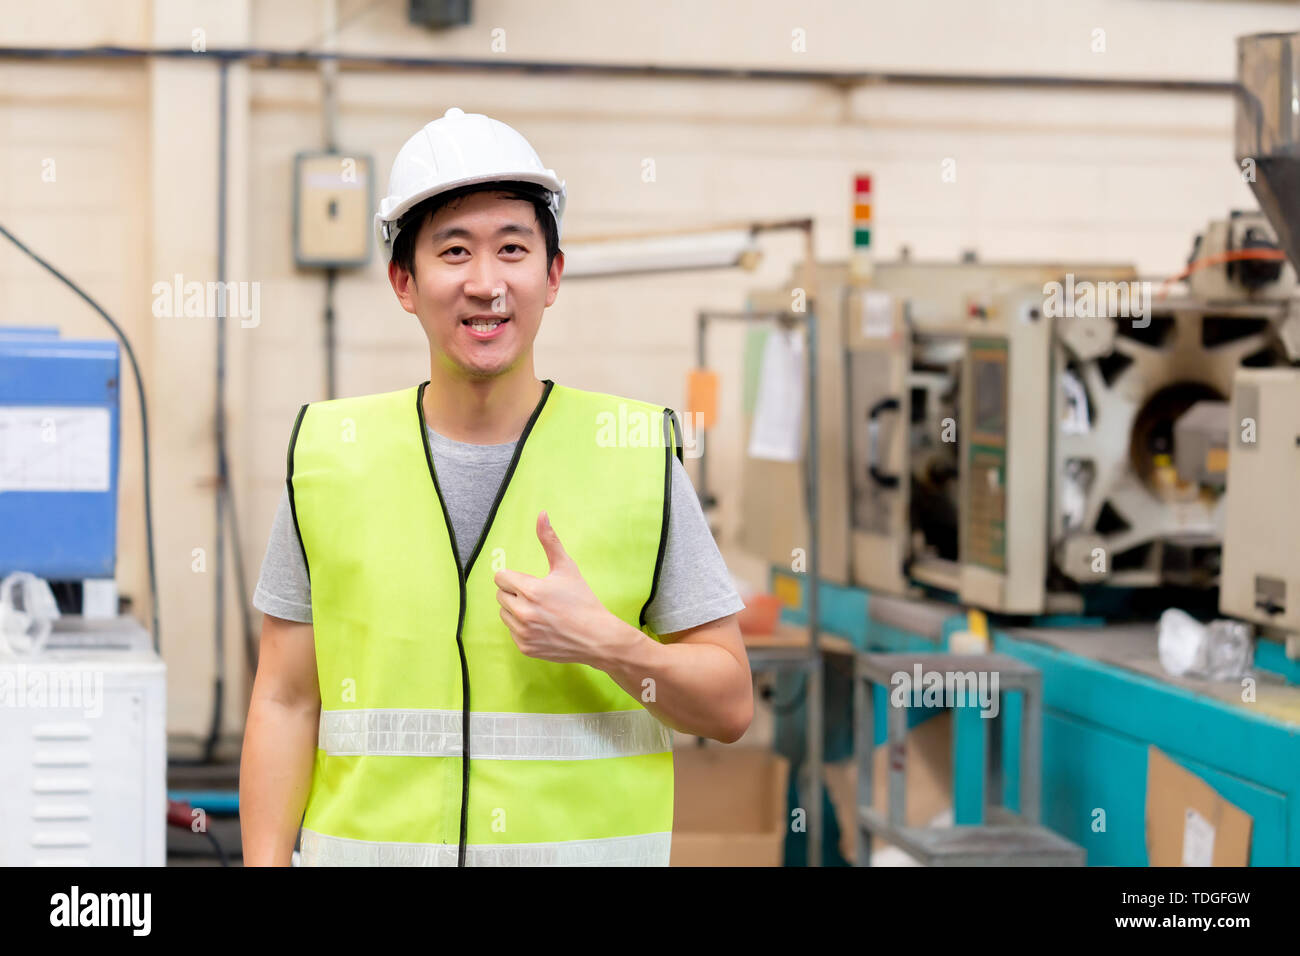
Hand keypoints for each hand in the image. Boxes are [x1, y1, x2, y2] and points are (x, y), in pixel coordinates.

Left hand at [494, 511, 635, 666]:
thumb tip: (541, 514)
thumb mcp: (567, 567)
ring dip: (516, 609)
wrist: (596, 637)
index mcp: (531, 590)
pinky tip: (542, 625)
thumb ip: (550, 540)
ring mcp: (523, 632)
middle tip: (537, 596)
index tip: (529, 581)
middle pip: (500, 595)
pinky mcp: (525, 647)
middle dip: (515, 592)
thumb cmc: (582, 600)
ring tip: (540, 610)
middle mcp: (523, 613)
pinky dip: (522, 627)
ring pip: (504, 613)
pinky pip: (512, 631)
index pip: (501, 577)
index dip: (514, 577)